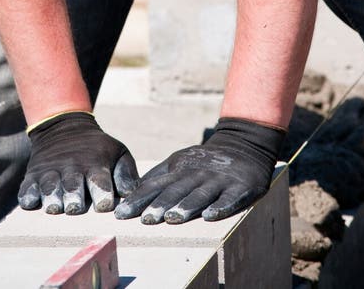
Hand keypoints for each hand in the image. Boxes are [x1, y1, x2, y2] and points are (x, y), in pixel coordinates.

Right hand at [18, 112, 138, 214]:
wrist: (64, 126)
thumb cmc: (96, 148)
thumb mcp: (117, 152)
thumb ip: (126, 174)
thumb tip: (130, 195)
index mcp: (95, 164)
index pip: (100, 182)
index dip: (102, 195)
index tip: (104, 205)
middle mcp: (72, 168)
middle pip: (73, 186)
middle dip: (74, 198)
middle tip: (75, 206)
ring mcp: (50, 172)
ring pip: (50, 187)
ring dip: (52, 197)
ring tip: (54, 207)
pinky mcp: (32, 176)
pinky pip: (28, 188)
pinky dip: (28, 195)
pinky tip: (30, 202)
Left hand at [114, 117, 284, 223]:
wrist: (243, 144)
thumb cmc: (204, 161)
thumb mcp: (178, 162)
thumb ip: (158, 177)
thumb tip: (130, 193)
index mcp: (179, 170)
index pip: (155, 186)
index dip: (138, 200)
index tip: (121, 215)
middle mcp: (196, 175)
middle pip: (176, 191)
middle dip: (161, 204)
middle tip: (146, 220)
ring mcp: (218, 181)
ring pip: (200, 194)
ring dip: (187, 206)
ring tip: (173, 218)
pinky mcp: (239, 187)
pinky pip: (230, 199)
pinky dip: (221, 207)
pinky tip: (211, 216)